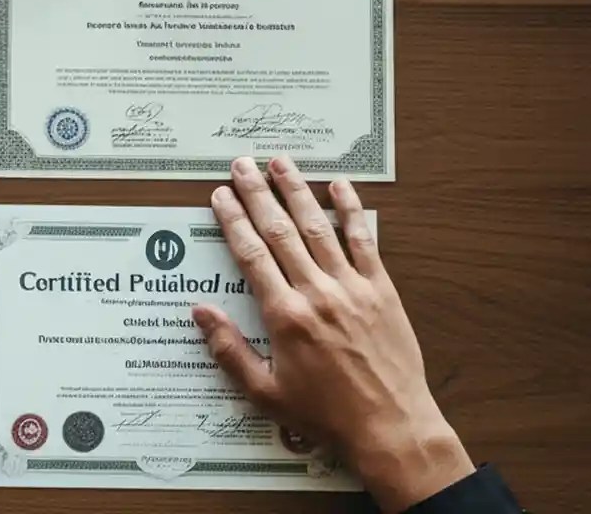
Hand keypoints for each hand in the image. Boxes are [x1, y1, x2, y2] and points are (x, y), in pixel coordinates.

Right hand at [193, 156, 474, 512]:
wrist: (390, 427)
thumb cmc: (325, 416)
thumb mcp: (265, 392)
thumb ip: (229, 350)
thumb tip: (200, 313)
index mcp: (285, 317)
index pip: (251, 255)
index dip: (233, 221)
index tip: (220, 196)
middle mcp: (317, 293)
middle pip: (279, 231)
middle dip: (257, 194)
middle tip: (241, 165)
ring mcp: (352, 288)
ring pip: (318, 227)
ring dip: (297, 191)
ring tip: (280, 162)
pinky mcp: (381, 290)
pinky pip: (364, 241)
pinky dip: (351, 211)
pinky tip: (340, 187)